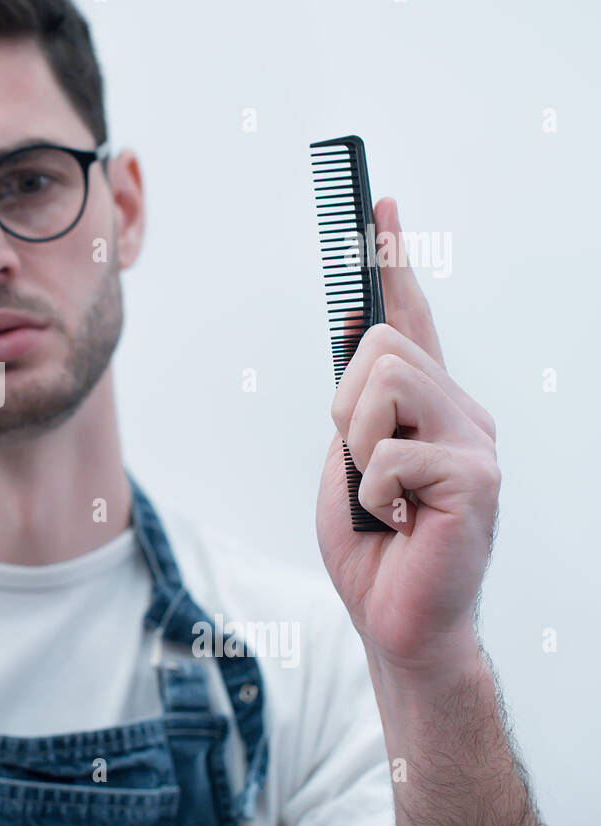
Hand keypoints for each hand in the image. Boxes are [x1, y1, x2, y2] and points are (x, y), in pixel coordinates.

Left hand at [315, 199, 498, 674]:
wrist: (397, 621)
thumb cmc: (373, 545)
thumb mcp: (349, 459)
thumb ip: (359, 402)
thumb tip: (361, 327)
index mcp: (432, 407)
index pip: (411, 320)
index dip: (393, 260)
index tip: (379, 203)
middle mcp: (465, 414)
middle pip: (383, 347)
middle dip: (348, 406)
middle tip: (361, 466)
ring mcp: (478, 443)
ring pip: (385, 386)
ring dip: (359, 446)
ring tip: (379, 495)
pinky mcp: (476, 479)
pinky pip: (386, 452)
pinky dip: (369, 493)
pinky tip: (395, 523)